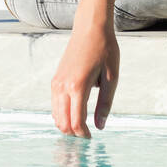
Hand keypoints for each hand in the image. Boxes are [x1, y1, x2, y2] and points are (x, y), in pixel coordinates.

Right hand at [51, 15, 119, 137]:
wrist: (90, 28)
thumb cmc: (104, 50)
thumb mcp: (112, 78)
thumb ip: (105, 104)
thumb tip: (100, 126)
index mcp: (78, 87)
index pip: (76, 121)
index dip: (83, 134)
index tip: (92, 138)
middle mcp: (62, 87)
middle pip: (62, 122)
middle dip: (73, 133)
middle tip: (87, 135)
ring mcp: (56, 83)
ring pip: (55, 115)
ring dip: (66, 125)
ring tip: (82, 127)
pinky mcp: (55, 80)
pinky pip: (55, 105)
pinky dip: (62, 114)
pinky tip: (74, 114)